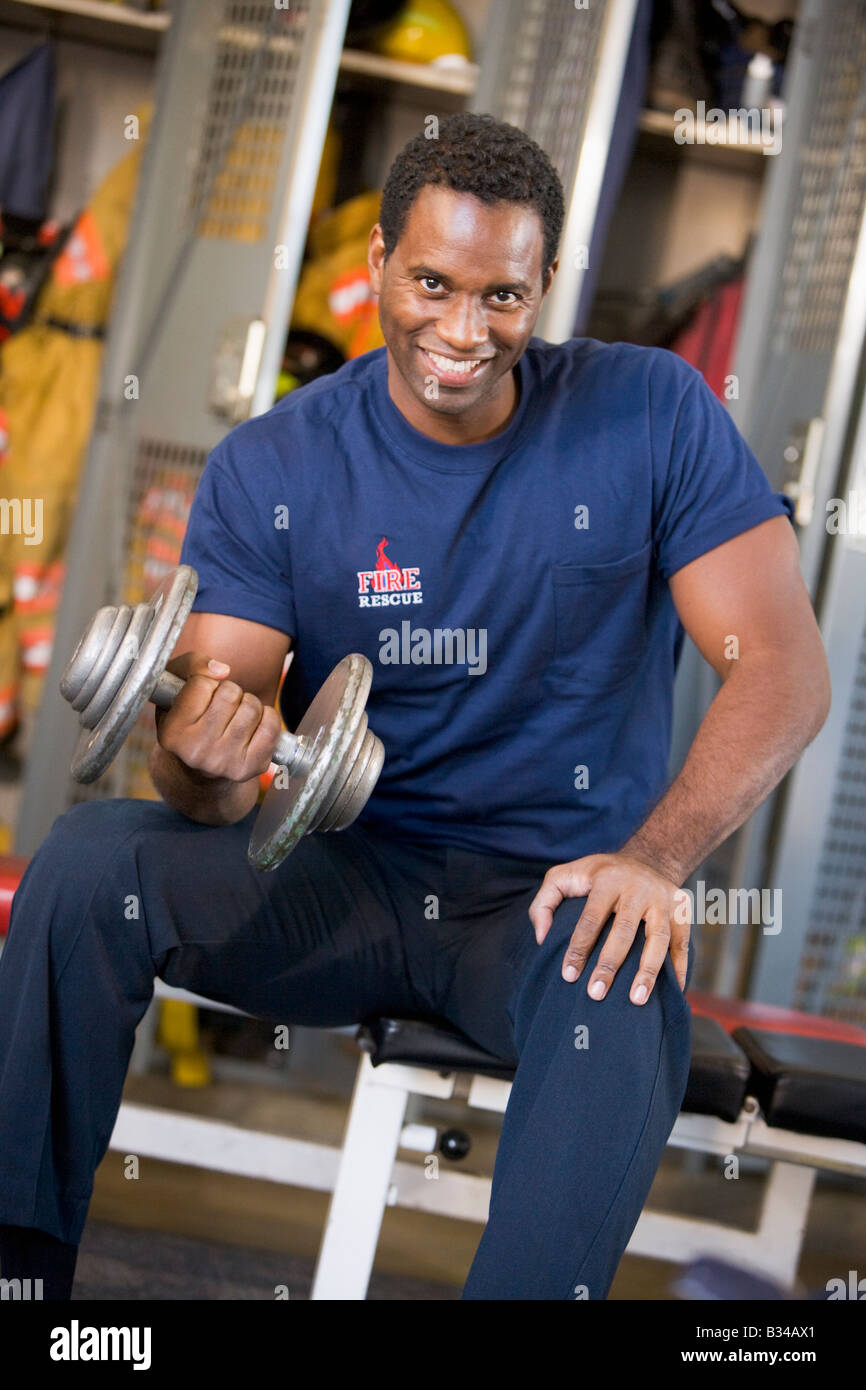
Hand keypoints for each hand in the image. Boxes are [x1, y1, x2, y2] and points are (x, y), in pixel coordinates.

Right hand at [155, 652, 281, 783]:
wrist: (197, 770)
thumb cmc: (189, 721)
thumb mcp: (177, 688)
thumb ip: (192, 665)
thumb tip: (223, 671)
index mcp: (173, 733)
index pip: (201, 684)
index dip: (206, 684)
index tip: (202, 698)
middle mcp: (196, 751)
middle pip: (230, 694)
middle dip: (230, 692)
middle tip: (223, 707)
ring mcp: (225, 762)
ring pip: (252, 708)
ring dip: (248, 704)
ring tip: (236, 716)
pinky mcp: (250, 768)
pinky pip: (271, 727)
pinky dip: (268, 718)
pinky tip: (254, 725)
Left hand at [528, 852, 690, 1003]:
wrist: (648, 858)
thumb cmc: (599, 876)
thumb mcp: (566, 876)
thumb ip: (544, 903)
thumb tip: (542, 938)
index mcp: (607, 880)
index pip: (591, 918)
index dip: (579, 948)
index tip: (568, 976)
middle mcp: (638, 888)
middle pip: (625, 931)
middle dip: (610, 964)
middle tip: (596, 994)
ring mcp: (663, 900)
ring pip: (658, 938)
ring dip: (648, 971)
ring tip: (637, 1000)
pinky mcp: (682, 911)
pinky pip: (682, 944)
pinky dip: (679, 969)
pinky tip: (672, 992)